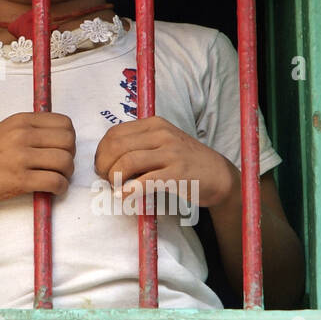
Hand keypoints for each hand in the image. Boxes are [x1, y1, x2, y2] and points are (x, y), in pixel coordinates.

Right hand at [0, 112, 76, 220]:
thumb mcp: (5, 131)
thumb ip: (31, 128)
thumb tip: (64, 135)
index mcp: (20, 120)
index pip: (64, 123)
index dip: (68, 138)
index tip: (60, 148)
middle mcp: (21, 135)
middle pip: (69, 141)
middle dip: (70, 156)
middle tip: (60, 166)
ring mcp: (20, 157)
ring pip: (65, 162)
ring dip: (66, 173)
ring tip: (56, 177)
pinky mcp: (20, 180)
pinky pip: (56, 182)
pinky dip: (60, 188)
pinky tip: (53, 189)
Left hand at [93, 116, 238, 209]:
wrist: (218, 175)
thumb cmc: (185, 161)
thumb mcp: (161, 144)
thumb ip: (137, 145)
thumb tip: (106, 159)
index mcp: (154, 124)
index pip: (115, 133)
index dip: (101, 152)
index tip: (101, 167)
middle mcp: (161, 134)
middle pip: (117, 145)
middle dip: (104, 165)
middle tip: (105, 179)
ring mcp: (171, 152)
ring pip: (128, 161)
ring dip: (114, 177)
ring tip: (115, 187)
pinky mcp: (178, 173)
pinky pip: (146, 180)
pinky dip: (130, 189)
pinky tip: (124, 195)